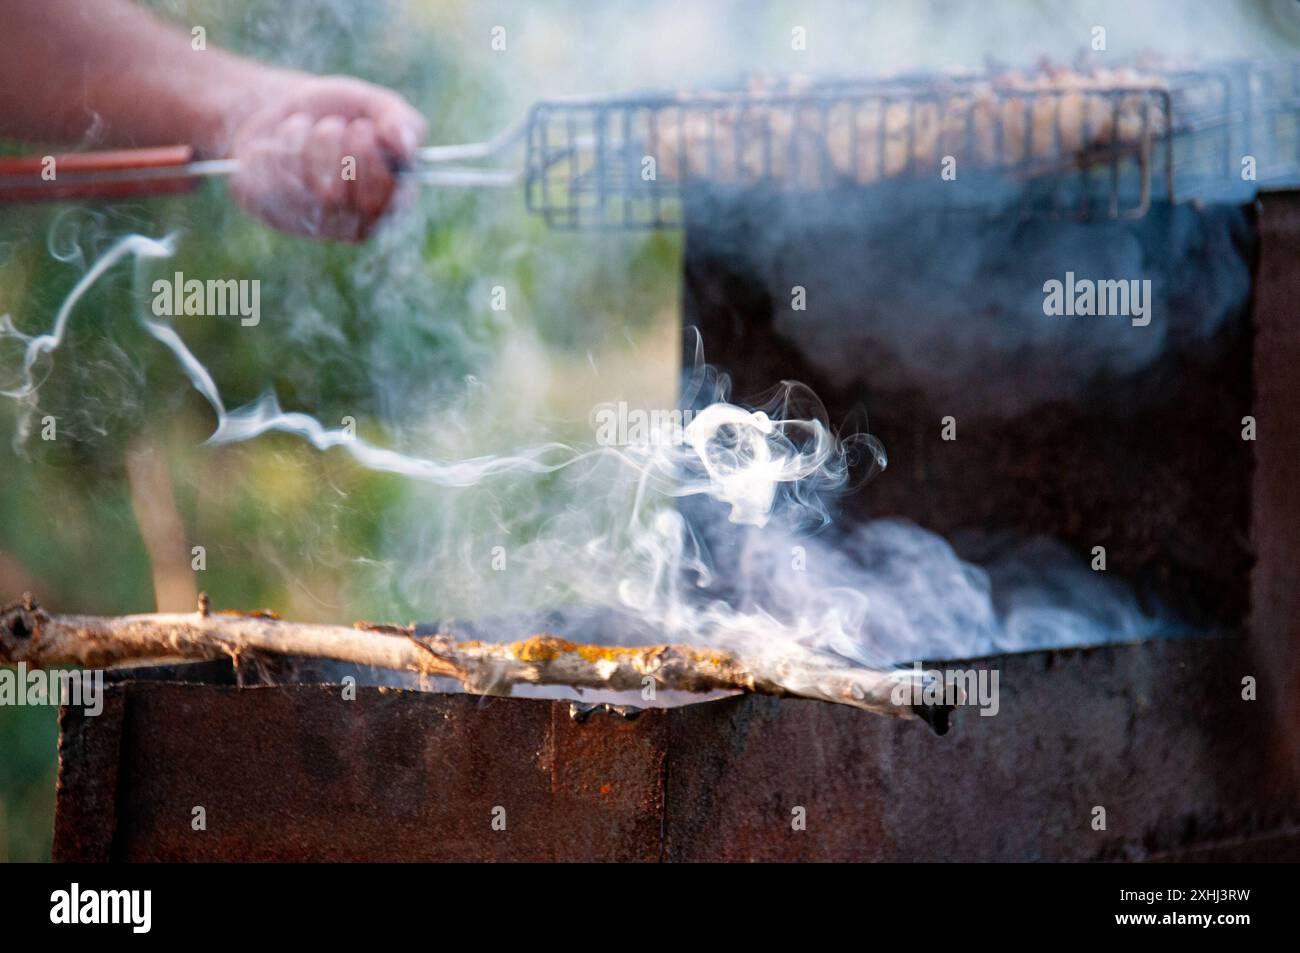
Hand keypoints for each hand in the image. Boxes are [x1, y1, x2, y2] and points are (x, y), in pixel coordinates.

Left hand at [227, 75, 426, 240]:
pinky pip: (274, 180)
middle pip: (338, 195)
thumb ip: (401, 122)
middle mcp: (354, 226)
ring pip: (308, 188)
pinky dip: (278, 146)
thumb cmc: (340, 113)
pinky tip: (280, 143)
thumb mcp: (375, 105)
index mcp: (390, 206)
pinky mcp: (272, 212)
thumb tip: (407, 147)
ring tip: (307, 129)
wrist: (284, 110)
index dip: (370, 160)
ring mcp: (312, 226)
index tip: (363, 127)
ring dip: (307, 141)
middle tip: (332, 125)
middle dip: (333, 145)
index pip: (384, 201)